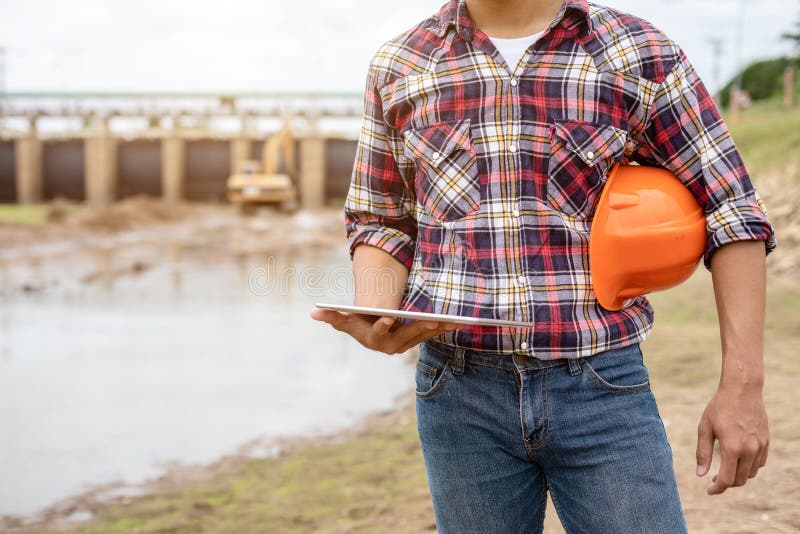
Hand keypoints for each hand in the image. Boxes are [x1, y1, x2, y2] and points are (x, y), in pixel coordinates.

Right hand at [310, 307, 459, 354]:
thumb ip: (331, 316)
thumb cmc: (358, 322)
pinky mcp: (417, 340)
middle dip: (420, 327)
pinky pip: (431, 334)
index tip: (390, 316)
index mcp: (373, 339)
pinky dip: (444, 328)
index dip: (383, 325)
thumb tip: (313, 312)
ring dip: (437, 329)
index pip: (379, 333)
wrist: (372, 333)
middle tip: (432, 318)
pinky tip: (458, 322)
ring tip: (451, 320)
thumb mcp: (344, 319)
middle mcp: (391, 346)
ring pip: (423, 336)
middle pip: (407, 335)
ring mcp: (406, 344)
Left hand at [696, 383, 768, 494]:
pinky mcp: (766, 441)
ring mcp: (760, 446)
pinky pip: (759, 463)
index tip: (709, 491)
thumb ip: (702, 453)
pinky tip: (738, 461)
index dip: (717, 488)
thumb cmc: (719, 407)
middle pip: (740, 480)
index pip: (727, 479)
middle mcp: (749, 450)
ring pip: (751, 473)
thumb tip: (700, 474)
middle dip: (727, 484)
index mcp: (732, 447)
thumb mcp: (705, 428)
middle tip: (714, 480)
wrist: (742, 390)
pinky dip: (749, 467)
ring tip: (725, 470)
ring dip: (738, 476)